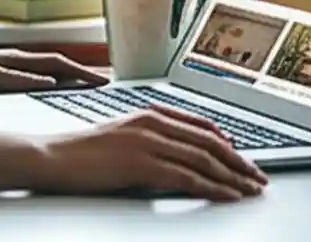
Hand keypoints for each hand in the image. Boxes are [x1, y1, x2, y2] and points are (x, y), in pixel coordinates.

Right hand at [0, 48, 109, 91]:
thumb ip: (12, 88)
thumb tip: (37, 99)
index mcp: (15, 64)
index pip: (56, 66)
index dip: (82, 72)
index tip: (105, 83)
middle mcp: (11, 59)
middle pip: (56, 61)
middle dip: (83, 71)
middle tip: (107, 82)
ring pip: (39, 63)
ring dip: (66, 70)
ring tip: (88, 79)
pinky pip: (8, 73)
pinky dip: (29, 77)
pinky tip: (45, 82)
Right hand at [36, 104, 268, 200]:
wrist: (52, 157)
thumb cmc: (80, 152)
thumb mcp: (119, 137)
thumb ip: (148, 140)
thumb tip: (174, 156)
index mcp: (148, 114)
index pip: (200, 125)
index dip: (227, 141)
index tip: (243, 156)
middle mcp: (152, 123)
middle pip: (210, 142)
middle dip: (239, 161)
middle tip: (258, 176)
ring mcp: (148, 143)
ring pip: (204, 160)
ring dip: (233, 177)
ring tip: (250, 189)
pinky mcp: (142, 164)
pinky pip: (188, 177)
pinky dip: (213, 188)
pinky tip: (227, 196)